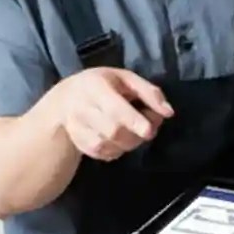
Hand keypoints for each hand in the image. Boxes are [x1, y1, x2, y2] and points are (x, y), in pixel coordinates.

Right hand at [54, 67, 173, 160]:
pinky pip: (105, 154)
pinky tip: (119, 139)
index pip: (114, 109)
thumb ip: (149, 92)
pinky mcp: (80, 144)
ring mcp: (77, 128)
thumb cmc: (101, 85)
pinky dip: (118, 150)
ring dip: (128, 144)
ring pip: (109, 146)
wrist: (65, 100)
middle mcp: (81, 108)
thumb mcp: (125, 79)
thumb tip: (168, 112)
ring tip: (132, 132)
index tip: (149, 130)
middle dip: (136, 135)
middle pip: (113, 132)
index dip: (134, 121)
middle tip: (146, 129)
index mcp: (95, 86)